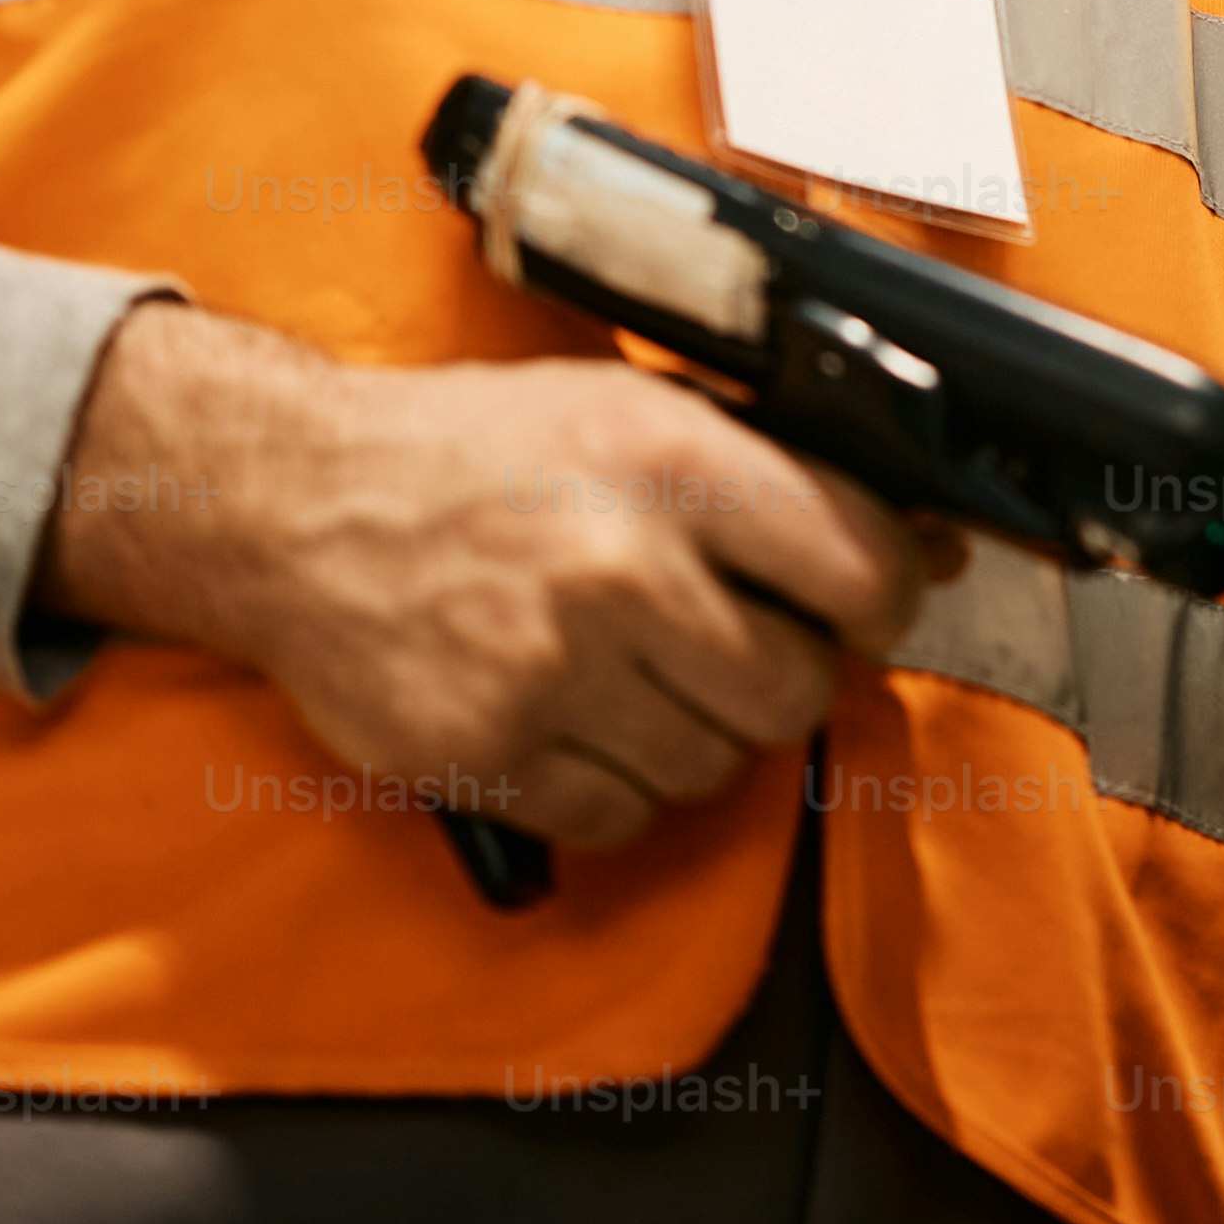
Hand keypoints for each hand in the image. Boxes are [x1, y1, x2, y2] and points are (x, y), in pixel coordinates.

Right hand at [39, 302, 953, 852]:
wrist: (293, 500)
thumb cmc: (471, 450)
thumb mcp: (627, 408)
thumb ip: (771, 469)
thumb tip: (929, 544)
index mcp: (668, 458)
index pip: (859, 564)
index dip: (885, 596)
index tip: (868, 606)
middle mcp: (619, 564)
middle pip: (795, 688)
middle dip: (778, 673)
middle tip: (728, 641)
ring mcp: (552, 669)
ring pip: (714, 765)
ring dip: (693, 733)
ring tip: (633, 672)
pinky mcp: (491, 753)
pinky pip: (623, 815)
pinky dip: (616, 785)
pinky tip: (576, 718)